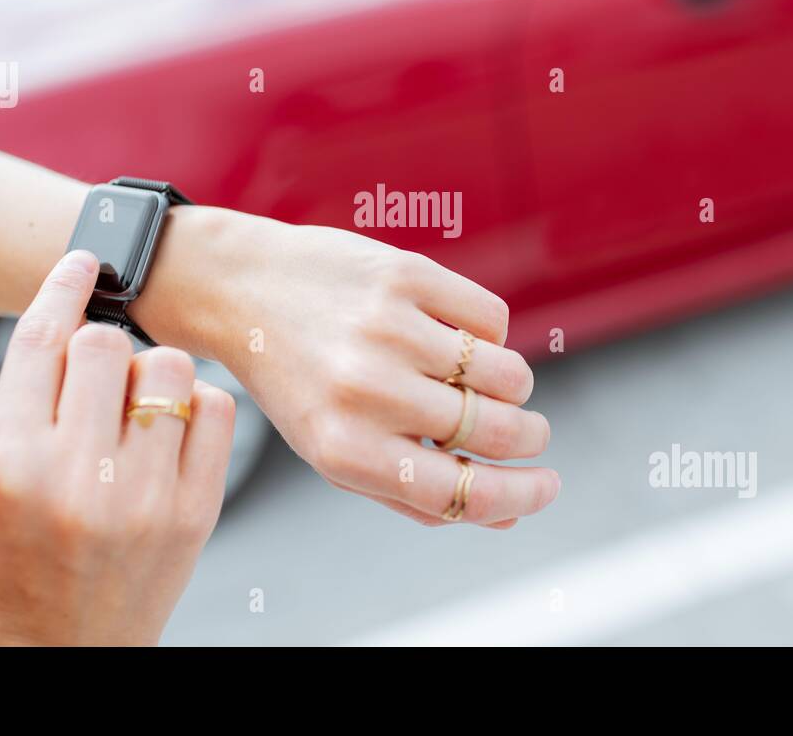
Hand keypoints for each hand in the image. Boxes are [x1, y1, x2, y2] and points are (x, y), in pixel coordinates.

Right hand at [0, 250, 234, 645]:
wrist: (66, 651)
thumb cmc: (18, 566)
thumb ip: (23, 403)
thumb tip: (72, 316)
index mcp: (11, 464)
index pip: (40, 341)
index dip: (63, 287)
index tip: (82, 260)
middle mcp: (77, 476)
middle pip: (107, 343)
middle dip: (102, 346)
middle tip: (98, 379)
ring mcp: (143, 495)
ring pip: (169, 366)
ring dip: (152, 372)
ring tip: (136, 410)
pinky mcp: (195, 510)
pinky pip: (216, 408)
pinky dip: (197, 403)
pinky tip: (173, 430)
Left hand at [135, 209, 558, 527]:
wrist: (244, 290)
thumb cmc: (300, 382)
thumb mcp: (337, 451)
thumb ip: (416, 492)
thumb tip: (506, 516)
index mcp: (347, 451)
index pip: (466, 491)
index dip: (522, 496)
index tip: (548, 484)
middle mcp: (368, 391)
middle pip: (498, 431)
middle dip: (530, 438)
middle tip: (530, 432)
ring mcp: (388, 329)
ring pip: (507, 374)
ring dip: (513, 386)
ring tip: (487, 382)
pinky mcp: (404, 276)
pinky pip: (492, 316)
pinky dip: (490, 333)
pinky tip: (456, 335)